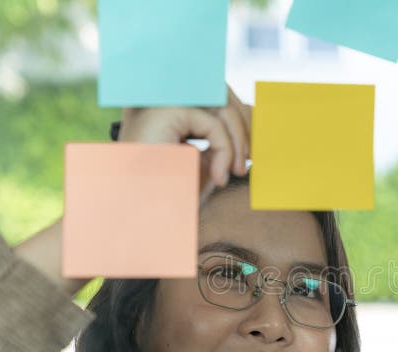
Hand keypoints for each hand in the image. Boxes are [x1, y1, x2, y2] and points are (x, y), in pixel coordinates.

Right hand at [117, 86, 250, 190]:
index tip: (250, 147)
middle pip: (220, 93)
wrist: (143, 213)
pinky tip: (219, 177)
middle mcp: (162, 95)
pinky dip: (225, 152)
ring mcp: (161, 99)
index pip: (213, 93)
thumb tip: (254, 110)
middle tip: (251, 158)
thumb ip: (226, 136)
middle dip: (245, 125)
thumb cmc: (172, 191)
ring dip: (237, 141)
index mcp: (168, 102)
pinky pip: (213, 125)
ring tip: (237, 172)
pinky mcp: (165, 111)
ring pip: (221, 106)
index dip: (240, 116)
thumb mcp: (206, 159)